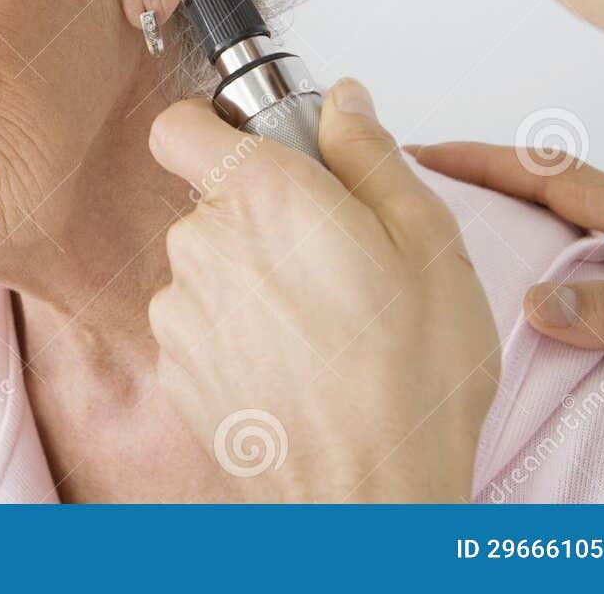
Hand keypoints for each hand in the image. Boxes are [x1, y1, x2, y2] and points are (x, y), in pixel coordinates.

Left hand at [146, 78, 499, 501]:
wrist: (370, 497)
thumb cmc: (409, 379)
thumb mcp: (427, 239)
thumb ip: (370, 154)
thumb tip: (344, 104)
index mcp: (263, 196)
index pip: (181, 126)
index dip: (215, 128)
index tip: (259, 147)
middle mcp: (204, 246)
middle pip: (210, 200)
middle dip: (263, 214)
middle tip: (334, 252)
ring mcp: (181, 312)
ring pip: (207, 265)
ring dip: (250, 277)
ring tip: (324, 320)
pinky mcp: (176, 369)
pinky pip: (199, 324)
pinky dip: (236, 332)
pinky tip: (296, 361)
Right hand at [408, 142, 603, 441]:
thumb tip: (534, 297)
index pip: (557, 178)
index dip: (486, 159)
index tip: (421, 153)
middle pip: (551, 200)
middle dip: (481, 186)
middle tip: (413, 195)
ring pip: (563, 244)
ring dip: (503, 235)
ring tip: (444, 250)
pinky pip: (581, 289)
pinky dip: (532, 283)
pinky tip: (511, 314)